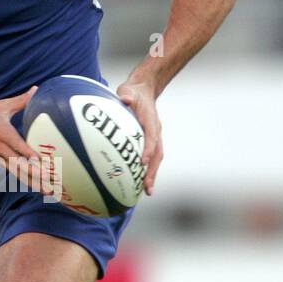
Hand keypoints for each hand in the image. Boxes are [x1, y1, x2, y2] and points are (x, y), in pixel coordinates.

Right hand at [0, 86, 53, 191]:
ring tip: (48, 191)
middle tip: (51, 183)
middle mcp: (1, 149)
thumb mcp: (1, 107)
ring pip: (18, 173)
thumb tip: (35, 89)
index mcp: (4, 134)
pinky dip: (27, 181)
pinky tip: (38, 188)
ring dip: (34, 183)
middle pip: (20, 165)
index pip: (19, 147)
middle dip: (36, 175)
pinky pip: (14, 174)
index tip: (43, 163)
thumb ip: (20, 101)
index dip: (30, 156)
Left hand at [115, 79, 161, 196]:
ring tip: (147, 191)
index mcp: (151, 120)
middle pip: (157, 154)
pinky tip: (138, 182)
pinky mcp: (150, 141)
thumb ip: (126, 95)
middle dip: (153, 171)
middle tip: (147, 187)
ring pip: (156, 159)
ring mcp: (154, 137)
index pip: (152, 137)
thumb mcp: (128, 90)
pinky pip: (150, 158)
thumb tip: (125, 98)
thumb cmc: (134, 92)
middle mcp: (155, 131)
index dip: (148, 149)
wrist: (144, 90)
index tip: (142, 161)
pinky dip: (147, 170)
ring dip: (152, 175)